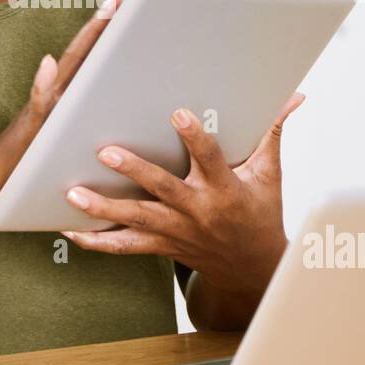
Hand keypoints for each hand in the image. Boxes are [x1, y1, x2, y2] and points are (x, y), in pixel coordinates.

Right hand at [0, 0, 124, 198]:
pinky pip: (38, 104)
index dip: (104, 33)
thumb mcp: (66, 140)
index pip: (88, 60)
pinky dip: (42, 84)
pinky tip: (48, 64)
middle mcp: (54, 96)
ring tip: (104, 15)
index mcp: (67, 98)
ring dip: (83, 42)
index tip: (121, 5)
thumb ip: (82, 121)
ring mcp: (42, 108)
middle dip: (99, 26)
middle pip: (80, 55)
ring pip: (66, 70)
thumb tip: (109, 111)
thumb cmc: (36, 163)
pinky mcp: (31, 127)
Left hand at [60, 91, 305, 301]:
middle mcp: (198, 211)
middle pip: (163, 191)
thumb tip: (294, 96)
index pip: (211, 159)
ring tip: (73, 194)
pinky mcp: (161, 247)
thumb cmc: (259, 212)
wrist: (251, 268)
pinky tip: (69, 229)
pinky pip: (125, 247)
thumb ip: (272, 132)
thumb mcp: (270, 174)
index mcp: (225, 189)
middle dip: (134, 172)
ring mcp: (176, 232)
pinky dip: (96, 241)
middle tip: (106, 153)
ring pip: (136, 221)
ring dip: (103, 210)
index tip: (178, 114)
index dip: (195, 137)